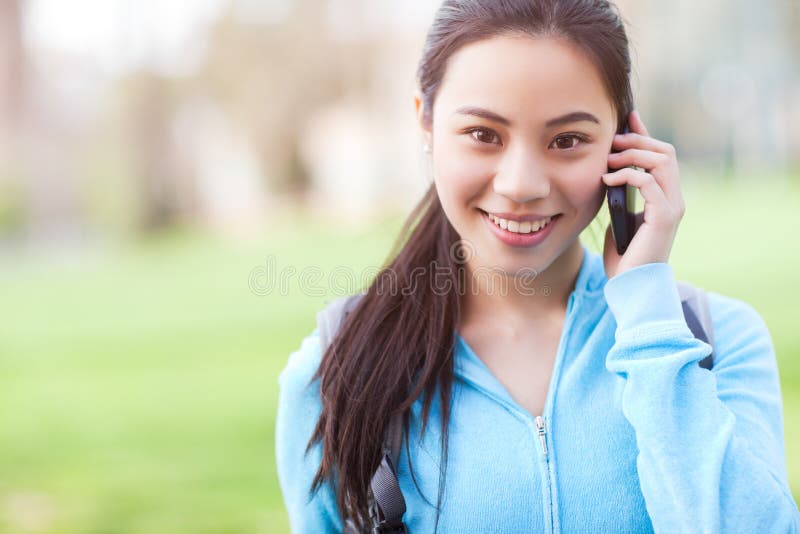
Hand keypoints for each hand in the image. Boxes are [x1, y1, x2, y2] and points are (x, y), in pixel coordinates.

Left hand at [602, 110, 684, 278]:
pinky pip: (649, 182)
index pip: (661, 156)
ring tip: (608, 161)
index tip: (629, 117)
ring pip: (662, 162)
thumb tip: (608, 174)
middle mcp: (674, 199)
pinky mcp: (664, 216)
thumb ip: (620, 196)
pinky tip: (607, 180)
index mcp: (665, 198)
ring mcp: (672, 207)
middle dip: (637, 141)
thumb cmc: (623, 257)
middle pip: (665, 152)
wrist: (631, 286)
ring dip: (633, 155)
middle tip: (611, 142)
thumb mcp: (619, 218)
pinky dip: (627, 175)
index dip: (645, 135)